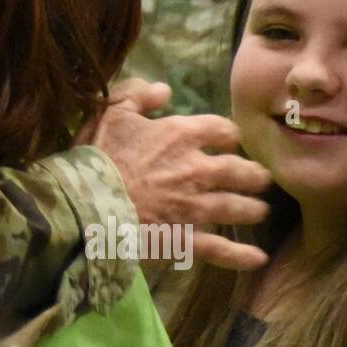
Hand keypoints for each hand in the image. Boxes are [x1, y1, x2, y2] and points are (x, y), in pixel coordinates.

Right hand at [85, 79, 271, 270]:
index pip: (221, 130)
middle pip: (240, 170)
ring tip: (260, 210)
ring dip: (252, 208)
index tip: (229, 141)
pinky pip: (221, 249)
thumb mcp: (110, 112)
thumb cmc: (96, 157)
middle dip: (253, 174)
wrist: (86, 206)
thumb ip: (136, 93)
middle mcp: (198, 170)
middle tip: (260, 178)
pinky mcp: (187, 239)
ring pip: (237, 207)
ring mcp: (196, 207)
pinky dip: (241, 255)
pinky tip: (258, 258)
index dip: (228, 135)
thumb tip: (164, 89)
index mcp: (180, 136)